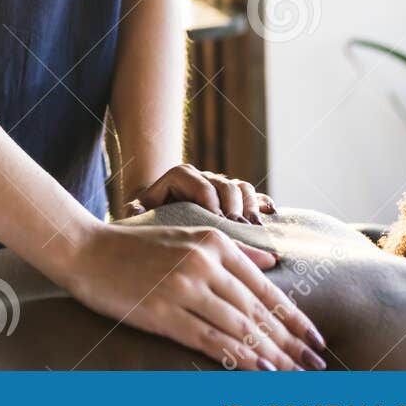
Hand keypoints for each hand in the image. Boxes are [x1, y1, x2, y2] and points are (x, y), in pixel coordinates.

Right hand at [58, 221, 327, 370]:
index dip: (295, 317)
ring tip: (294, 375)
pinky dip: (241, 359)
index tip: (316, 339)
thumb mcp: (187, 234)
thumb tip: (272, 260)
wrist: (85, 250)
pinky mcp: (164, 311)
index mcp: (213, 243)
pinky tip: (260, 372)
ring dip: (272, 355)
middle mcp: (203, 262)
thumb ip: (233, 249)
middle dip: (291, 341)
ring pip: (240, 328)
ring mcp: (184, 287)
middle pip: (258, 310)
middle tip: (316, 365)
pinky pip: (212, 340)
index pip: (265, 287)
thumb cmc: (135, 245)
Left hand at [123, 164, 275, 224]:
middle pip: (226, 186)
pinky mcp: (235, 198)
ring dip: (251, 207)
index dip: (211, 205)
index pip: (201, 187)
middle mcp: (205, 177)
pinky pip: (254, 194)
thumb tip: (134, 209)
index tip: (217, 225)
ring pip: (242, 188)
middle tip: (239, 228)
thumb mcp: (140, 209)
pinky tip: (272, 215)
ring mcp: (222, 186)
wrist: (160, 208)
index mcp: (182, 176)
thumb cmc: (150, 211)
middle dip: (234, 207)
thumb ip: (136, 208)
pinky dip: (263, 203)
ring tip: (256, 228)